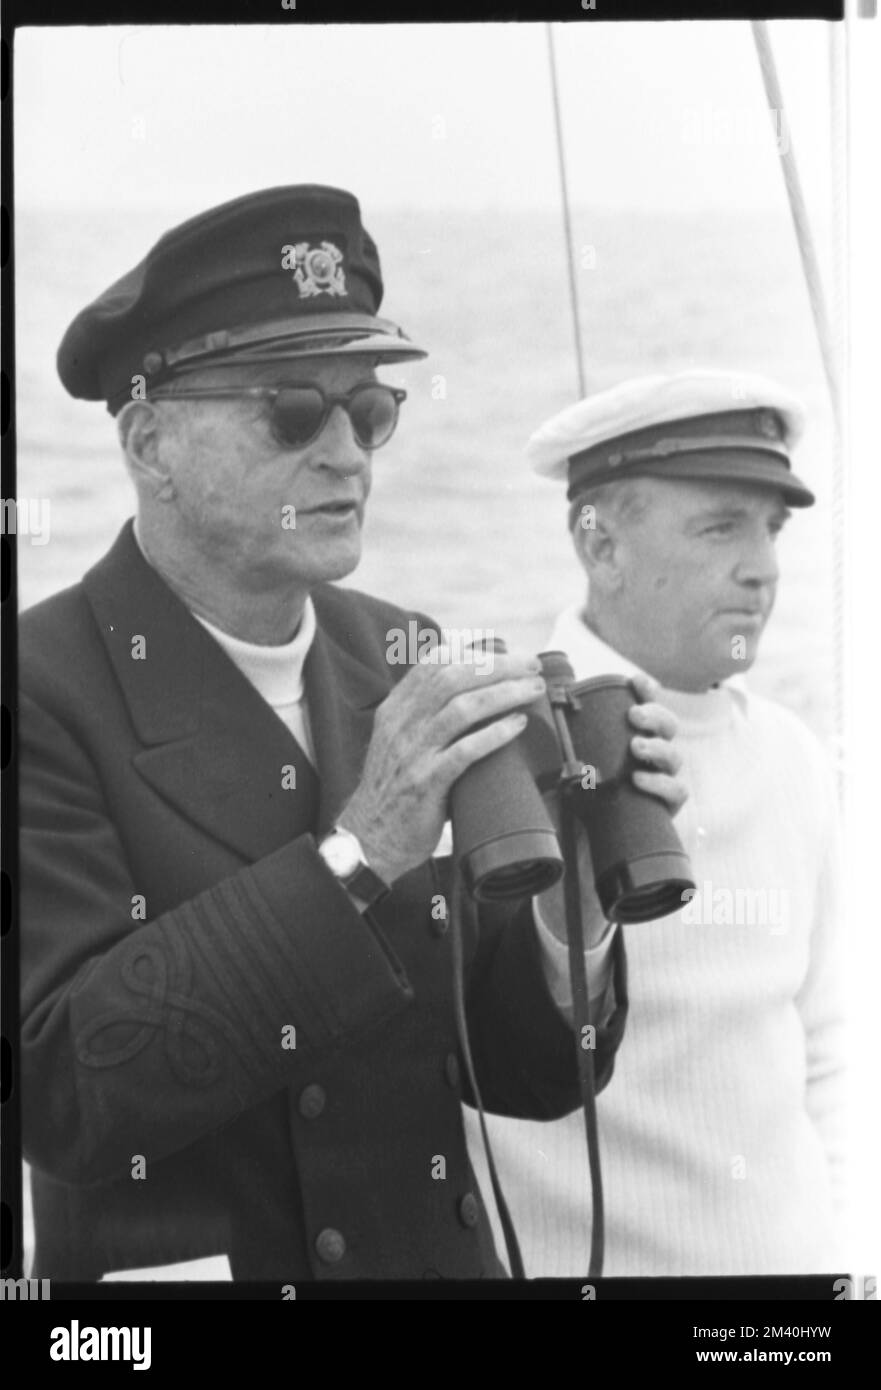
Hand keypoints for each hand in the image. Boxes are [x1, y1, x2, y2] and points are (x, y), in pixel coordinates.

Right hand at [338, 649, 547, 885]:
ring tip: (533, 690)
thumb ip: (425, 717)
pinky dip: (495, 733)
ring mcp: (413, 753)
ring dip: (504, 693)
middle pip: (454, 678)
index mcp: (395, 709)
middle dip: (498, 666)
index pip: (433, 663)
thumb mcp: (399, 742)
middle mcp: (401, 724)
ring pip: (462, 708)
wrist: (370, 838)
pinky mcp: (425, 783)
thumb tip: (473, 696)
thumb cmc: (394, 790)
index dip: (474, 652)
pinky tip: (517, 724)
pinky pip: (464, 751)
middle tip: (532, 666)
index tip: (507, 653)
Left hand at [536, 673, 686, 945]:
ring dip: (657, 747)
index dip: (646, 689)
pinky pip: (675, 793)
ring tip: (635, 746)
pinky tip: (639, 779)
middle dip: (654, 715)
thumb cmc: (573, 791)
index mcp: (629, 733)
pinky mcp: (664, 808)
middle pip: (667, 725)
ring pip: (674, 756)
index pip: (647, 703)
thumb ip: (549, 734)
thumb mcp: (563, 758)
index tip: (635, 681)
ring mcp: (660, 778)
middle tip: (633, 715)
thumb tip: (512, 701)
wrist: (584, 839)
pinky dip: (660, 784)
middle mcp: (650, 753)